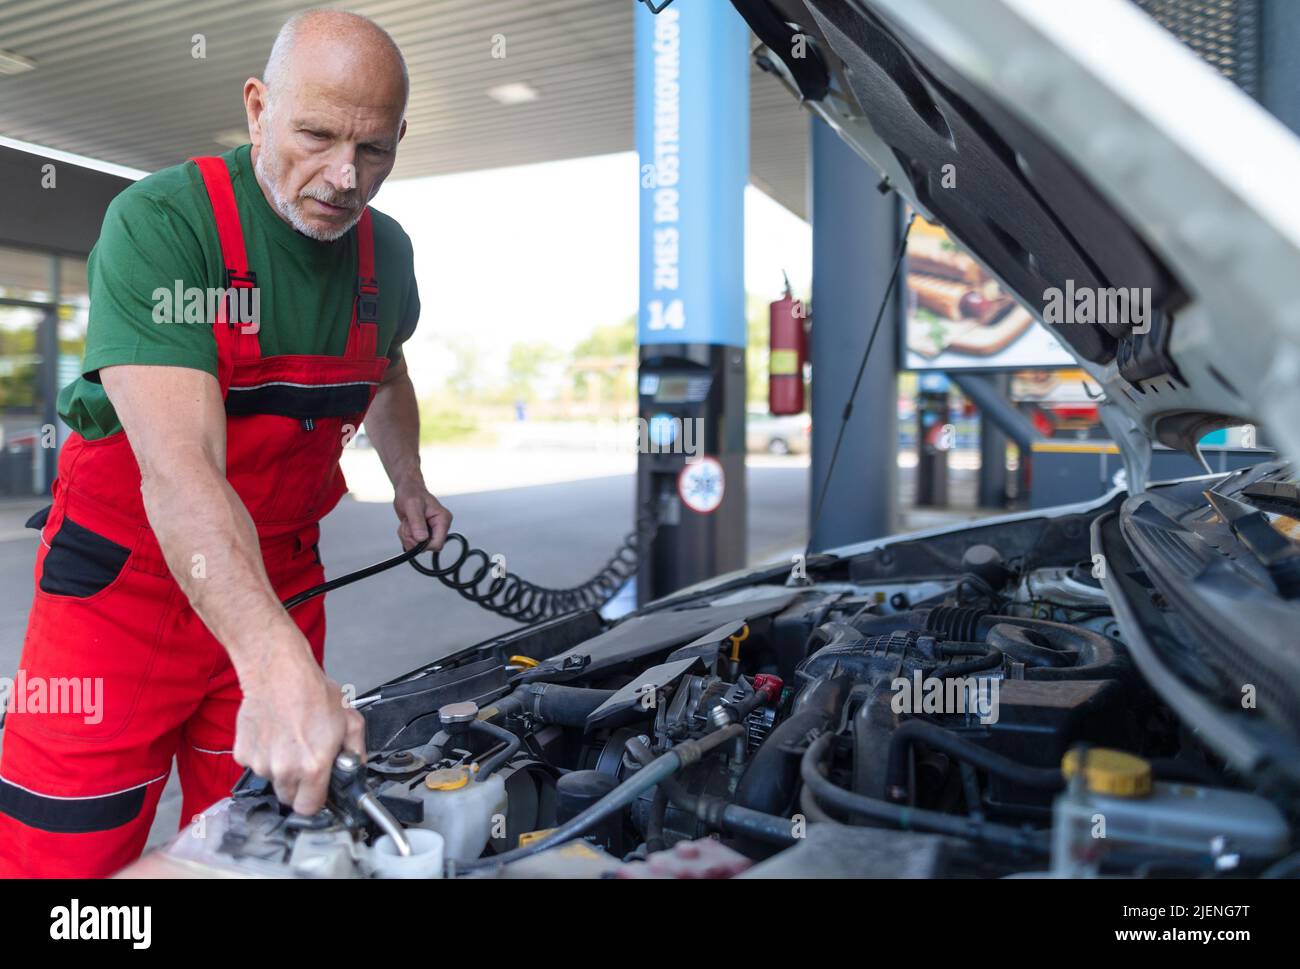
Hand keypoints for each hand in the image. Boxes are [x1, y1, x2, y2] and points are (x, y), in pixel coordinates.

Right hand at [233, 638, 365, 814]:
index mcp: (313, 767)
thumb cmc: (313, 692)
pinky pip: (254, 765)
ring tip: (289, 740)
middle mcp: (285, 770)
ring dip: (280, 768)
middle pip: (289, 797)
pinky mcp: (243, 753)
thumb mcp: (350, 721)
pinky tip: (273, 734)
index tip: (316, 791)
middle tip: (304, 760)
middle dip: (298, 785)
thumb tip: (355, 767)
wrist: (280, 673)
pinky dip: (263, 755)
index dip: (315, 801)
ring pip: (271, 780)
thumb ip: (355, 751)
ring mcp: (261, 763)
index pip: (309, 808)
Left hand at [393, 476, 452, 550]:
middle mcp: (440, 527)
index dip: (423, 544)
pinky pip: (413, 544)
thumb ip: (417, 522)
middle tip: (408, 524)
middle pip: (427, 547)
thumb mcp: (412, 505)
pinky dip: (406, 536)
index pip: (438, 544)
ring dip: (407, 537)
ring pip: (418, 547)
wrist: (407, 489)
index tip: (414, 533)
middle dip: (413, 538)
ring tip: (407, 522)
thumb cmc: (411, 492)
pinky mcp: (423, 533)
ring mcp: (431, 531)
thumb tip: (422, 539)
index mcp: (443, 519)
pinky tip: (407, 525)